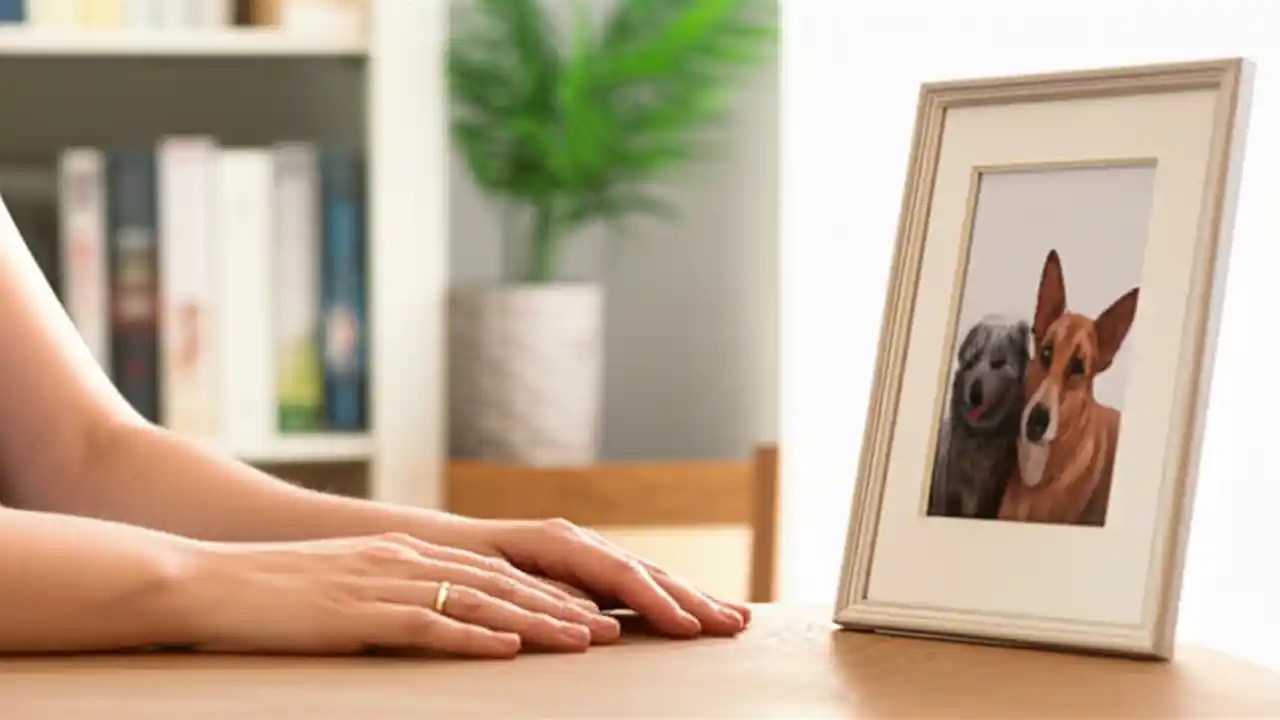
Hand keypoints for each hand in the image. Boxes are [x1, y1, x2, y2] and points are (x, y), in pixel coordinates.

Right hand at [170, 532, 620, 657]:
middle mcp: (402, 560)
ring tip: (582, 639)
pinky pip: (425, 626)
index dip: (545, 592)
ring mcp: (380, 584)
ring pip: (477, 602)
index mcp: (403, 552)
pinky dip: (472, 638)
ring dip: (534, 622)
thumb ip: (390, 592)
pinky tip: (507, 649)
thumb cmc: (270, 593)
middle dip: (559, 607)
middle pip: (499, 584)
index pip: (491, 572)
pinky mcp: (354, 614)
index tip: (591, 611)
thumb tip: (433, 616)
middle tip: (610, 627)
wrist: (202, 581)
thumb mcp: (344, 584)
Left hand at [464, 518, 751, 638]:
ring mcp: (588, 554)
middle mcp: (582, 543)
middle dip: (694, 599)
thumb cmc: (459, 563)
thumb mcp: (493, 577)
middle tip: (735, 624)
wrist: (439, 547)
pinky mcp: (588, 570)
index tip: (687, 627)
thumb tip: (593, 614)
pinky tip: (696, 613)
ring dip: (693, 598)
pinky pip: (637, 585)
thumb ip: (545, 593)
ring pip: (650, 576)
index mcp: (561, 541)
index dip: (658, 602)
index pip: (622, 574)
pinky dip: (671, 599)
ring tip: (735, 618)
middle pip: (649, 572)